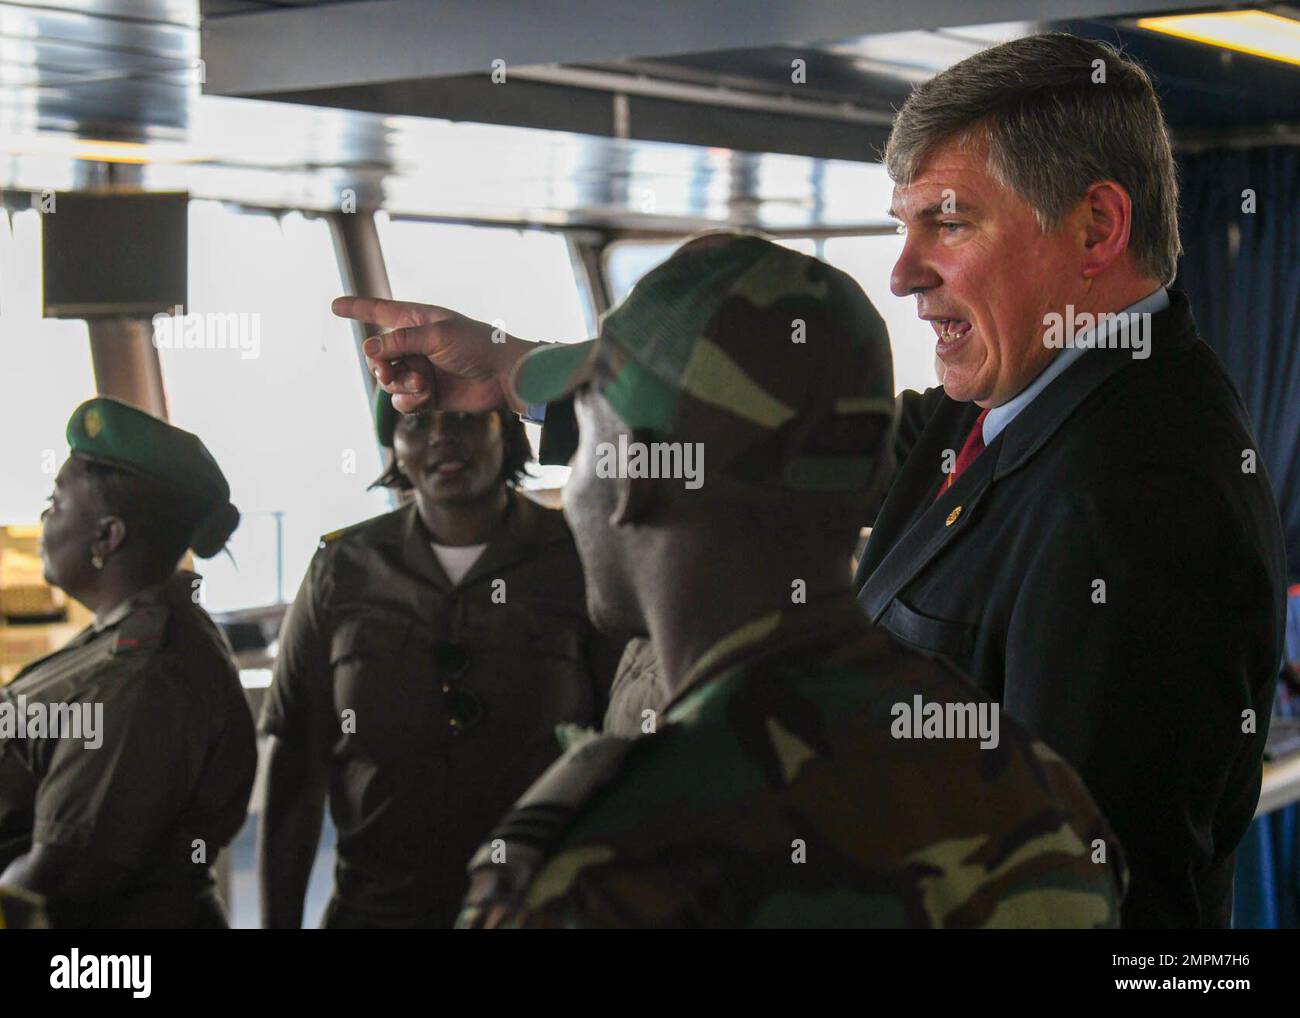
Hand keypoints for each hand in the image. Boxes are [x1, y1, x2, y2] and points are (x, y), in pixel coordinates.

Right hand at [332, 297, 535, 413]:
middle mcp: (415, 345)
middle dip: (380, 366)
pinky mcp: (428, 395)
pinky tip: (426, 396)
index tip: (334, 305)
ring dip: (398, 385)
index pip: (380, 311)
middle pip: (378, 356)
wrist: (504, 377)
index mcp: (418, 320)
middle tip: (389, 373)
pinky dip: (409, 400)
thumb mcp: (438, 335)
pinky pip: (403, 401)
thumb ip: (401, 341)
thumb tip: (368, 349)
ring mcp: (421, 370)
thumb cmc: (478, 345)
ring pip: (388, 382)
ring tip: (421, 384)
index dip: (357, 308)